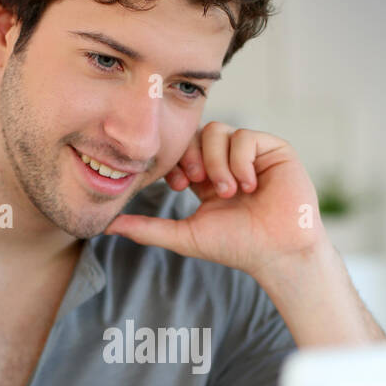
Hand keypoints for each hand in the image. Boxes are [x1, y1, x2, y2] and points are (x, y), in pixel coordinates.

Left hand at [103, 120, 328, 281]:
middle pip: (197, 135)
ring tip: (227, 192)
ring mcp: (252, 153)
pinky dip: (241, 161)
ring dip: (217, 163)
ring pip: (218, 132)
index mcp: (207, 177)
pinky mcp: (274, 149)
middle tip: (196, 184)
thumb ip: (146, 229)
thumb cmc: (237, 247)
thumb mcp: (185, 236)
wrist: (277, 253)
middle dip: (192, 157)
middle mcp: (228, 161)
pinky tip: (248, 186)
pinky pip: (245, 136)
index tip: (179, 185)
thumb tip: (107, 226)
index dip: (176, 161)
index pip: (183, 150)